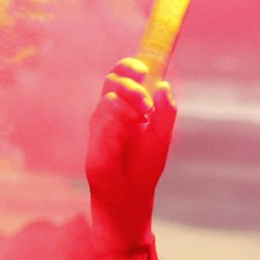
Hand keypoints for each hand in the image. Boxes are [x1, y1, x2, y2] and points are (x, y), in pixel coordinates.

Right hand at [85, 56, 176, 250]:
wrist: (132, 192)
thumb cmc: (145, 164)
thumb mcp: (162, 135)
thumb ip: (166, 111)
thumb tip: (164, 85)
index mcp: (125, 106)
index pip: (121, 76)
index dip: (128, 66)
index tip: (142, 68)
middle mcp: (108, 112)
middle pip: (112, 81)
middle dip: (132, 87)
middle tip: (148, 105)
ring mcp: (98, 125)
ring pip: (109, 100)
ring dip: (130, 107)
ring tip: (142, 122)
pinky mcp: (93, 140)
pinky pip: (104, 122)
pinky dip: (120, 126)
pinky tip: (127, 136)